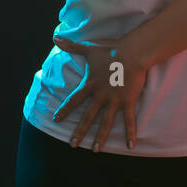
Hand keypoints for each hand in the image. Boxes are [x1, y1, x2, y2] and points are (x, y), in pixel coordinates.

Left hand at [50, 35, 150, 151]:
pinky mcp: (128, 101)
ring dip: (100, 137)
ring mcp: (114, 100)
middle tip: (72, 145)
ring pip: (105, 123)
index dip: (65, 110)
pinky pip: (129, 120)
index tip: (56, 119)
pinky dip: (130, 133)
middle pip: (87, 116)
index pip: (74, 100)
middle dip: (79, 131)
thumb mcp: (89, 49)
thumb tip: (55, 36)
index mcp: (90, 85)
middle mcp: (100, 95)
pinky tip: (130, 146)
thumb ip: (71, 46)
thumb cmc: (111, 50)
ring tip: (95, 150)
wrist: (132, 53)